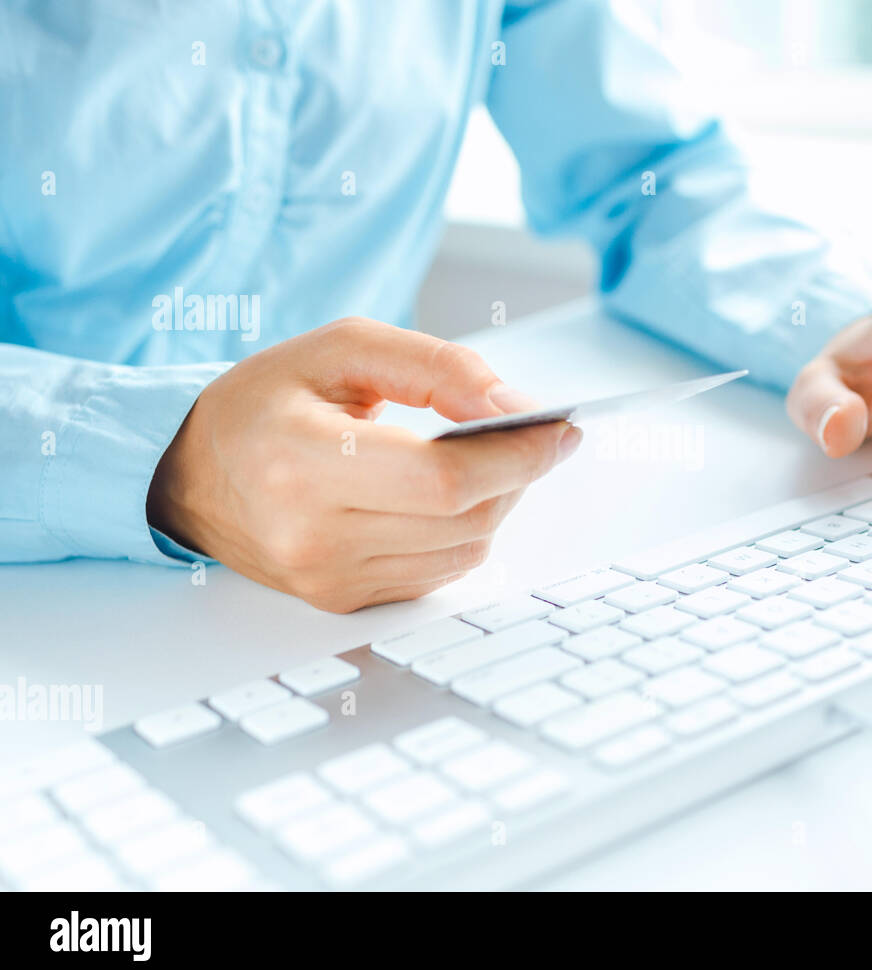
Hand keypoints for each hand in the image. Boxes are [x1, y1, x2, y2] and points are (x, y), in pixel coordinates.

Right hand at [147, 318, 580, 611]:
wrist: (190, 472)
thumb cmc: (266, 401)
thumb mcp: (343, 348)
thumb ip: (438, 367)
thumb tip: (516, 408)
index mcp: (299, 461)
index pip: (442, 480)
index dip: (518, 457)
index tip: (563, 431)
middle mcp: (311, 535)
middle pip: (464, 519)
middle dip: (519, 475)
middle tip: (538, 436)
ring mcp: (327, 578)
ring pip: (463, 552)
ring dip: (498, 504)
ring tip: (492, 460)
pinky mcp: (342, 600)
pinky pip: (439, 573)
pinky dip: (464, 533)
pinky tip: (450, 497)